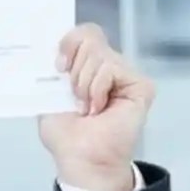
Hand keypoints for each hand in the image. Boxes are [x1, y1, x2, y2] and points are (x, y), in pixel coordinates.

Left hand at [38, 24, 154, 190]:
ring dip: (83, 84)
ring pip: (98, 54)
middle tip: (74, 96)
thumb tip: (53, 50)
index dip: (68, 42)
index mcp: (86, 66)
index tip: (58, 66)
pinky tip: (99, 108)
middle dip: (74, 68)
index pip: (82, 33)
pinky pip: (111, 68)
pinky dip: (97, 88)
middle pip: (90, 36)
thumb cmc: (65, 133)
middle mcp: (107, 66)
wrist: (81, 157)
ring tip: (87, 108)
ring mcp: (125, 75)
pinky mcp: (141, 85)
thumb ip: (52, 69)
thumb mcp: (48, 95)